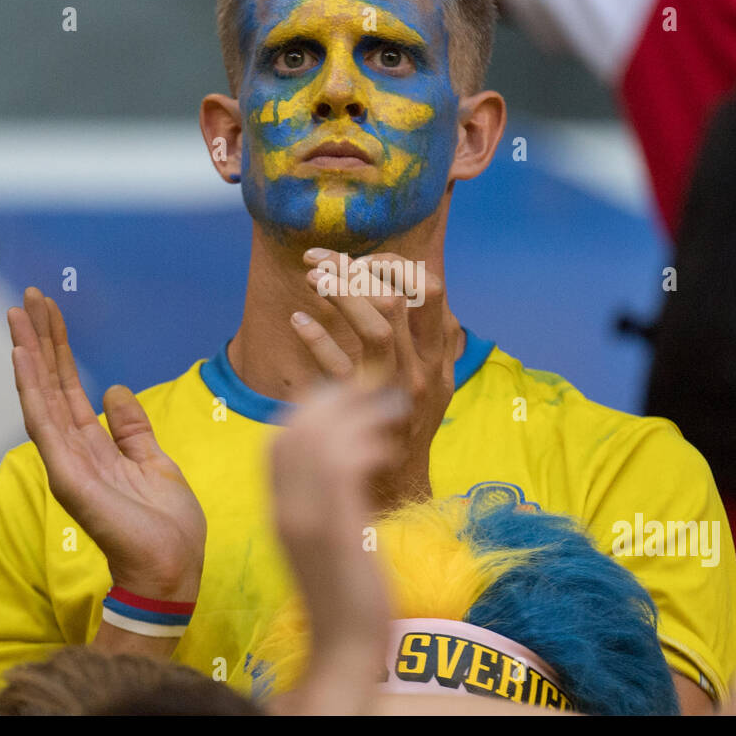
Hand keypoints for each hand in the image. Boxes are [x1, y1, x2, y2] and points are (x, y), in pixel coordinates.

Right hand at [8, 287, 205, 602]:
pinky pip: (43, 424)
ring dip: (28, 354)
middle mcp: (73, 450)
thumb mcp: (155, 463)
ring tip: (16, 314)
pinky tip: (22, 357)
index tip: (49, 310)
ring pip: (40, 397)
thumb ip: (132, 429)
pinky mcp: (66, 476)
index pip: (70, 387)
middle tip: (26, 297)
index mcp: (95, 446)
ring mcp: (65, 462)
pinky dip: (31, 389)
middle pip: (50, 384)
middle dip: (39, 339)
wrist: (172, 568)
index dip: (59, 349)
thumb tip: (114, 391)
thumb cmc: (166, 526)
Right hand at [270, 380, 407, 713]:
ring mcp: (306, 519)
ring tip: (394, 410)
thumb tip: (347, 470)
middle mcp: (286, 508)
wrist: (344, 648)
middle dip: (338, 398)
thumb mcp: (327, 539)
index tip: (351, 393)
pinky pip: (343, 466)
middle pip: (296, 428)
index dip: (313, 406)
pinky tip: (391, 449)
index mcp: (280, 509)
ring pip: (319, 439)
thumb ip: (326, 504)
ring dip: (361, 414)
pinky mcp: (336, 531)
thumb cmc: (345, 595)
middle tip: (378, 388)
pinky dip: (368, 445)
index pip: (280, 438)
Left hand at [292, 248, 456, 508]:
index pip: (429, 289)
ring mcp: (392, 391)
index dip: (394, 263)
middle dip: (356, 268)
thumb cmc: (410, 418)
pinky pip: (337, 368)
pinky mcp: (361, 412)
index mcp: (438, 354)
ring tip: (313, 278)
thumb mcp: (436, 376)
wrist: (398, 479)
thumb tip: (422, 282)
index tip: (363, 256)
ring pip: (374, 327)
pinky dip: (316, 339)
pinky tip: (297, 321)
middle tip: (322, 257)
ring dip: (340, 294)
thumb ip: (432, 334)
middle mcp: (420, 369)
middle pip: (397, 300)